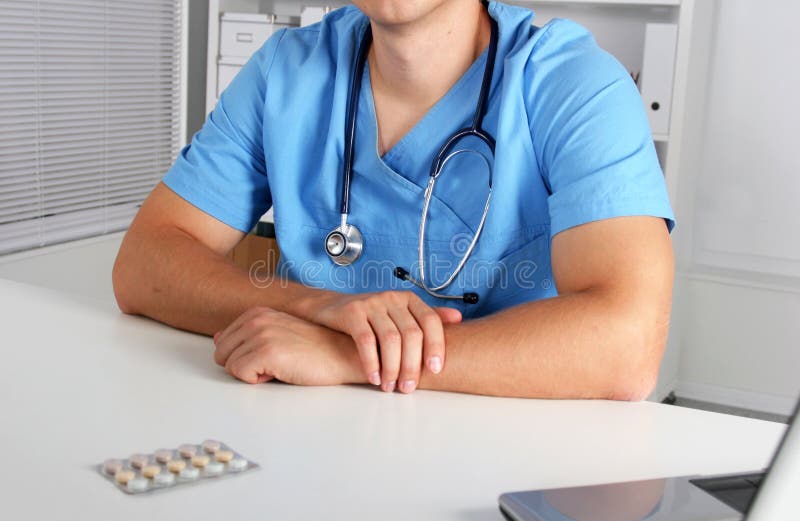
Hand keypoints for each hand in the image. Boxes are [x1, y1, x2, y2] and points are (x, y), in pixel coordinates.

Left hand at [213, 307, 364, 385]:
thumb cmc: (315, 350)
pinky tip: (283, 370)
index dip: (245, 356)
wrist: (344, 355)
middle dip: (244, 364)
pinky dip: (259, 380)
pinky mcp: (267, 351)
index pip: (222, 342)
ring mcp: (261, 334)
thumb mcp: (277, 335)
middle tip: (275, 362)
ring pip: (230, 366)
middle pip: (221, 354)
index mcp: (257, 313)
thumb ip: (245, 335)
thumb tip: (217, 338)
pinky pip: (241, 375)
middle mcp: (256, 319)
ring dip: (254, 373)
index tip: (271, 355)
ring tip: (281, 365)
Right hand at [299, 291, 461, 393]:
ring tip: (391, 387)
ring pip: (390, 339)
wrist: (330, 308)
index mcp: (409, 299)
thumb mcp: (400, 314)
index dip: (436, 346)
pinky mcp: (352, 313)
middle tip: (409, 388)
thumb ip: (426, 317)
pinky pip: (366, 340)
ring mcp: (372, 304)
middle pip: (411, 334)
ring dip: (392, 367)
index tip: (436, 370)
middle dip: (412, 365)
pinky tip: (374, 378)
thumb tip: (458, 318)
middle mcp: (392, 298)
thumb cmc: (371, 317)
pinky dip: (372, 362)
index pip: (430, 321)